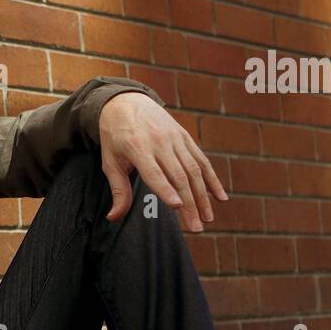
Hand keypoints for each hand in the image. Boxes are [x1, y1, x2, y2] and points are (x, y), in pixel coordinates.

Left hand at [98, 92, 226, 231]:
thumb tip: (113, 218)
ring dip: (203, 196)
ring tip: (207, 219)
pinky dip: (212, 179)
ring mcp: (175, 138)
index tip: (176, 206)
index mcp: (137, 147)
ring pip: (194, 170)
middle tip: (196, 228)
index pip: (154, 172)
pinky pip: (201, 160)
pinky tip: (220, 197)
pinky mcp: (185, 137)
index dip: (165, 189)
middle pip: (178, 176)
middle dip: (189, 204)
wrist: (127, 102)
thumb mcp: (110, 161)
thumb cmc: (115, 137)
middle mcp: (160, 142)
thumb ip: (117, 190)